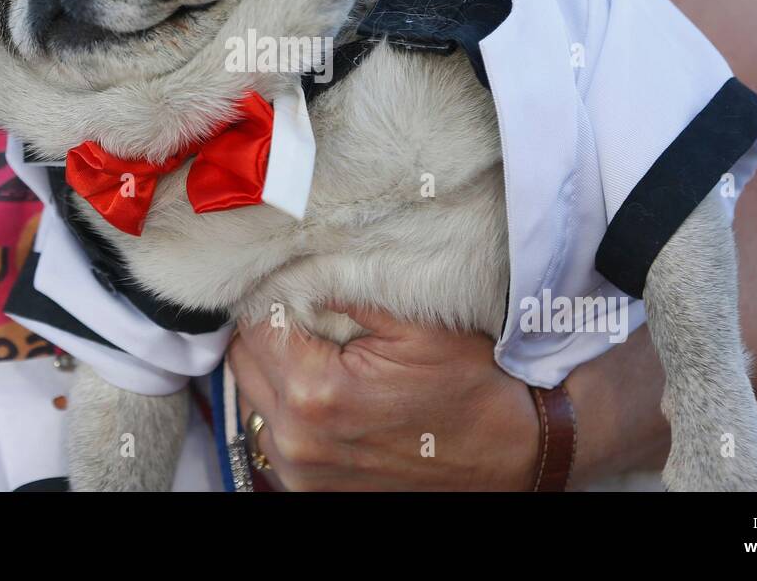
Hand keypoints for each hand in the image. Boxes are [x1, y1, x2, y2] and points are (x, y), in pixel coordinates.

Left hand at [227, 304, 541, 490]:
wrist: (513, 455)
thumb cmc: (472, 386)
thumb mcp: (418, 322)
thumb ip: (347, 289)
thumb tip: (296, 267)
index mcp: (317, 393)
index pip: (256, 325)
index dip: (275, 295)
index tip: (301, 285)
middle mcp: (297, 441)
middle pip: (243, 361)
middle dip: (269, 331)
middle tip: (309, 315)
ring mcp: (300, 473)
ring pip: (251, 398)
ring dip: (272, 370)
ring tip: (319, 353)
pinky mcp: (309, 489)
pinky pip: (270, 433)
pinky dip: (285, 407)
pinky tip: (323, 390)